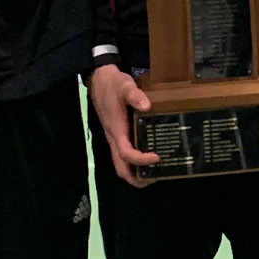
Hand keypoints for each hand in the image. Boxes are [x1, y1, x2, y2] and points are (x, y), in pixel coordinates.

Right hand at [87, 64, 158, 187]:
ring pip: (121, 164)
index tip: (157, 157)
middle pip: (121, 168)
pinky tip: (150, 158)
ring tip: (155, 173)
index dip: (141, 160)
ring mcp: (115, 139)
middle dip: (136, 178)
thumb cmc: (114, 85)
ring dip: (136, 173)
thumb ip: (135, 95)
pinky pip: (124, 156)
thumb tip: (147, 106)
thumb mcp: (125, 86)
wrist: (100, 80)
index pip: (126, 153)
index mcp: (116, 130)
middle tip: (156, 177)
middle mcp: (114, 139)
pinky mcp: (117, 136)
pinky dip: (135, 163)